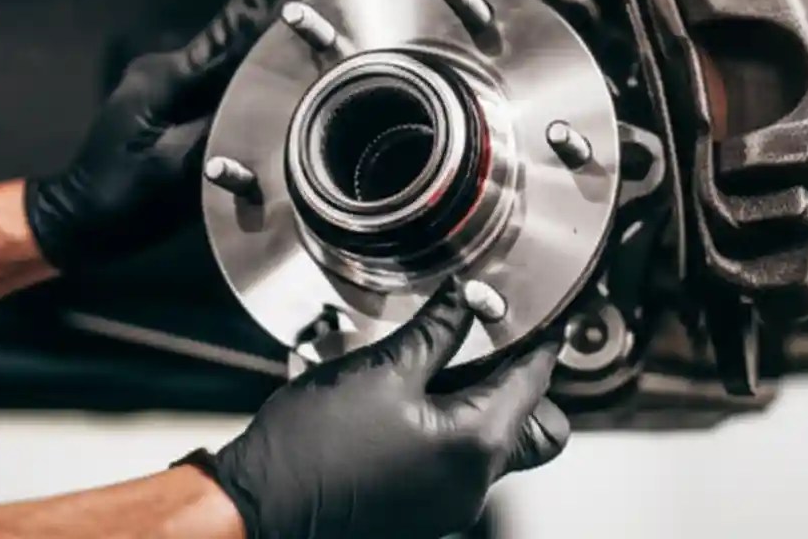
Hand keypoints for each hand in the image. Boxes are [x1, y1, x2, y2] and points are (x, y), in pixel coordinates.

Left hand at [24, 0, 281, 268]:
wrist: (78, 219)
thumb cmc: (117, 200)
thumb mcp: (167, 172)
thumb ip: (214, 133)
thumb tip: (257, 103)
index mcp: (163, 83)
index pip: (220, 44)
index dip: (249, 12)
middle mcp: (166, 74)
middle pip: (228, 42)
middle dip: (270, 14)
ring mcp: (168, 87)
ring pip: (226, 59)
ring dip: (264, 37)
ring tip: (306, 14)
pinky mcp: (174, 105)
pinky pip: (220, 82)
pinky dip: (250, 66)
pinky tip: (279, 57)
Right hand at [206, 279, 569, 538]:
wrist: (258, 507)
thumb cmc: (312, 447)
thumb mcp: (382, 369)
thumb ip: (437, 329)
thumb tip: (466, 298)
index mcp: (475, 444)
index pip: (534, 383)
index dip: (542, 343)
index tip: (548, 320)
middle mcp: (472, 483)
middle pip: (535, 428)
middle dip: (526, 384)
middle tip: (501, 344)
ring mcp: (448, 502)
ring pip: (495, 445)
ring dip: (483, 402)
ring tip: (443, 362)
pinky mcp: (421, 508)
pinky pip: (458, 462)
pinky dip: (451, 426)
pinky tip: (412, 397)